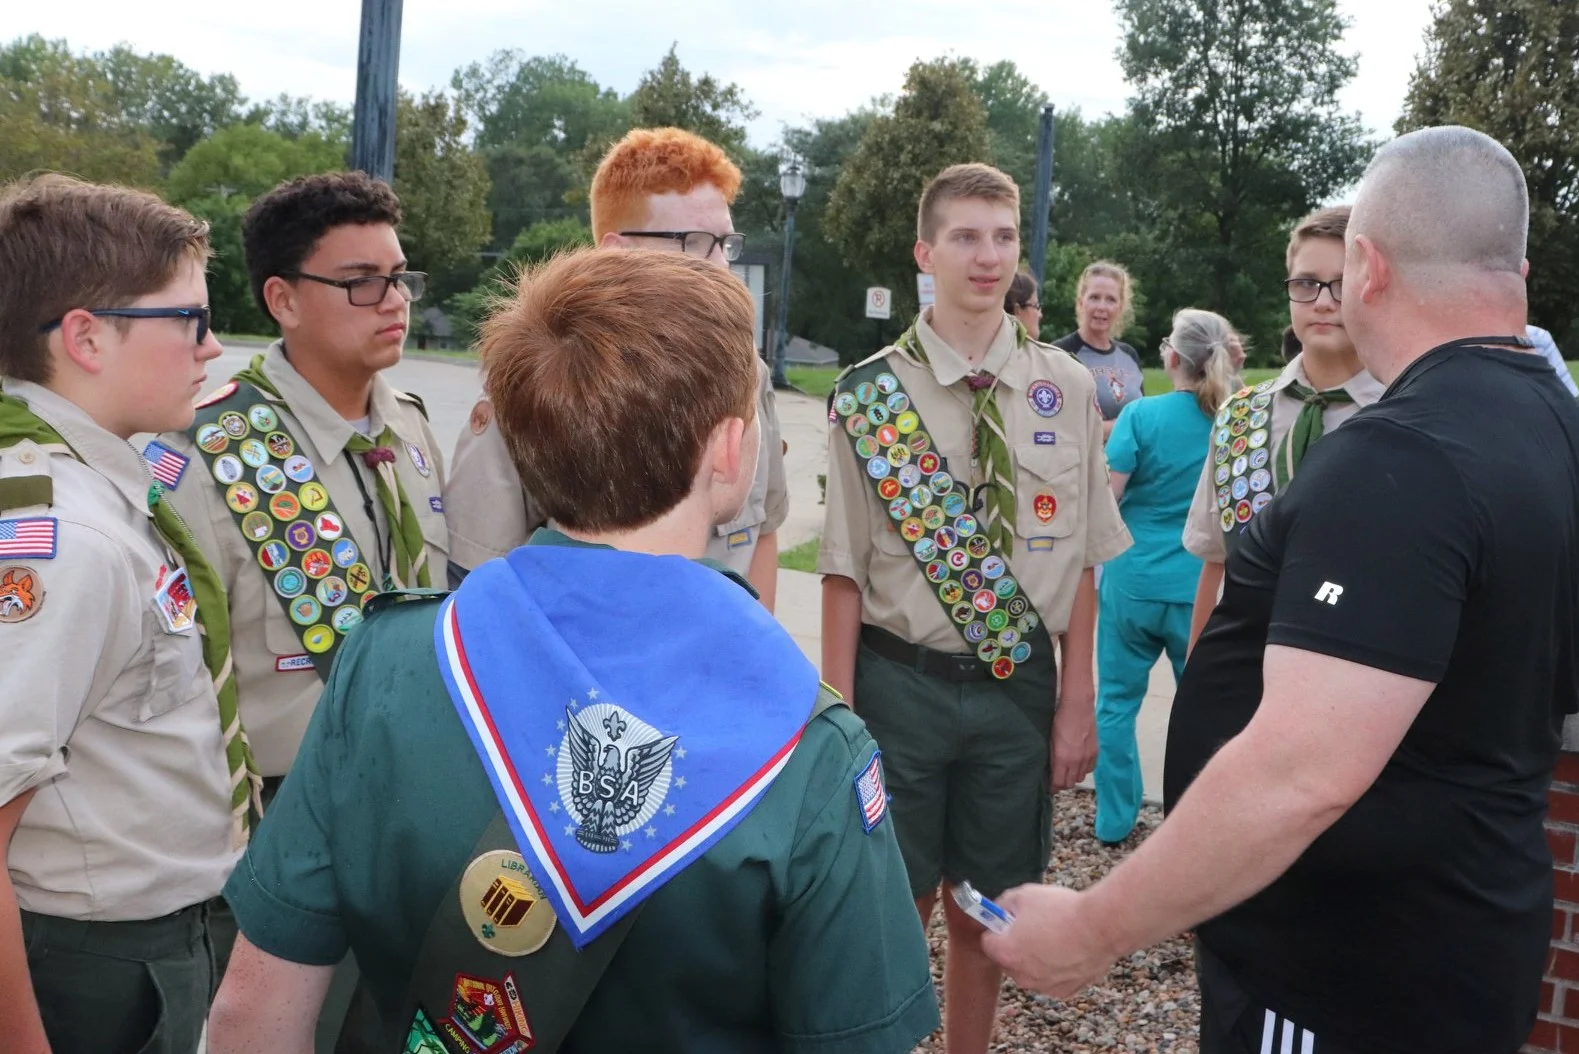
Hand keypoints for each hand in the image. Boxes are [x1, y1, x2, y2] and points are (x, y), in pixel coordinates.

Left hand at [981, 884, 1119, 997]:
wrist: (1101, 927)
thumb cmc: (1062, 910)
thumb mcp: (1024, 895)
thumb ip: (1003, 903)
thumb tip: (998, 909)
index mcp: (1007, 953)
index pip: (988, 942)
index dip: (996, 927)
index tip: (1007, 919)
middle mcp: (1022, 976)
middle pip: (1008, 959)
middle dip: (1015, 944)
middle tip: (1033, 925)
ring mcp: (1044, 986)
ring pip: (1031, 970)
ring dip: (1036, 957)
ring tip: (1055, 935)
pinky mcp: (1064, 991)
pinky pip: (1052, 978)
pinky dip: (1056, 966)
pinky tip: (1069, 948)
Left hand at [1050, 680, 1095, 789]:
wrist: (1078, 707)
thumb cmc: (1060, 721)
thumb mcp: (1050, 740)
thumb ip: (1051, 758)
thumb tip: (1051, 770)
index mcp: (1062, 759)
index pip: (1059, 783)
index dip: (1054, 787)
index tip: (1050, 787)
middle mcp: (1076, 761)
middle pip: (1070, 783)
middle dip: (1063, 783)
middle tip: (1057, 779)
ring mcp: (1087, 757)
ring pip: (1081, 777)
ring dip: (1073, 777)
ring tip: (1067, 770)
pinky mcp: (1095, 752)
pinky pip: (1090, 769)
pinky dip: (1083, 769)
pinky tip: (1078, 763)